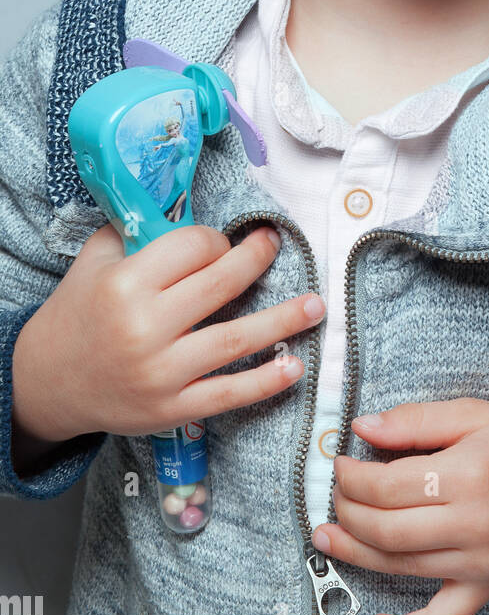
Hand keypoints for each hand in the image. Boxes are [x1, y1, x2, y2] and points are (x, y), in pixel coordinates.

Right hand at [11, 222, 324, 445]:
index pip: (194, 248)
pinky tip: (294, 367)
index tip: (222, 242)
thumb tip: (190, 204)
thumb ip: (139, 231)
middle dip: (258, 261)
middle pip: (222, 285)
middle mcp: (145, 328)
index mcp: (126, 284)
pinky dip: (265, 382)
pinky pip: (228, 394)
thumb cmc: (79, 310)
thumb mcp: (97, 259)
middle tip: (278, 246)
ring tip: (316, 305)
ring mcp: (161, 373)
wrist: (46, 381)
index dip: (215, 240)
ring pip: (235, 340)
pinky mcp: (171, 409)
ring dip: (283, 321)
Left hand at [311, 397, 488, 614]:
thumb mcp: (475, 414)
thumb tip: (362, 427)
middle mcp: (474, 524)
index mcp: (469, 474)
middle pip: (387, 528)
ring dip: (356, 551)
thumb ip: (416, 420)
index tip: (340, 463)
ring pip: (401, 565)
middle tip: (336, 493)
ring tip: (330, 534)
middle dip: (348, 511)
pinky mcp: (486, 587)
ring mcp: (479, 563)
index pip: (388, 484)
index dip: (352, 476)